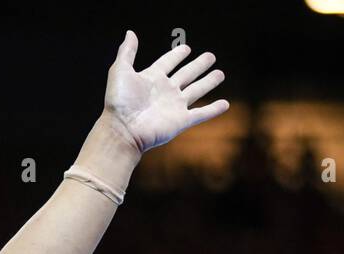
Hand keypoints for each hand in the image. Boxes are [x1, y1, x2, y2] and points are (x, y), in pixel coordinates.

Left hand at [103, 30, 228, 153]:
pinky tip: (225, 104)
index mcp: (151, 78)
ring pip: (196, 91)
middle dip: (198, 66)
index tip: (186, 48)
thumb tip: (130, 33)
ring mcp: (174, 106)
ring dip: (208, 82)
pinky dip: (213, 110)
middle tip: (210, 57)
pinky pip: (201, 114)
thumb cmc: (118, 102)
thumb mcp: (120, 71)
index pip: (167, 62)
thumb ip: (127, 52)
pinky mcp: (181, 120)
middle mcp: (165, 91)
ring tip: (220, 74)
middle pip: (186, 74)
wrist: (122, 130)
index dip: (176, 55)